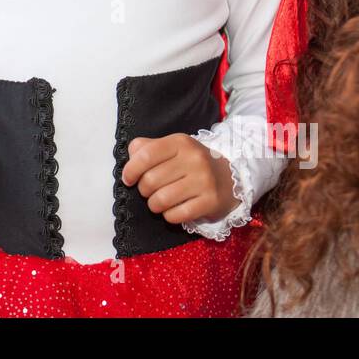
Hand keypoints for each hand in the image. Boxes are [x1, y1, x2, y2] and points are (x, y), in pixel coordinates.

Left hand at [120, 133, 240, 225]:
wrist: (229, 178)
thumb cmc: (191, 163)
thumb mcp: (172, 148)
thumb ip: (147, 148)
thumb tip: (131, 156)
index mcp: (181, 142)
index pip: (146, 155)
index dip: (131, 170)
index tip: (128, 179)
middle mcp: (194, 159)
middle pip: (150, 180)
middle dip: (143, 190)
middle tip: (149, 191)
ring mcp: (204, 181)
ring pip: (161, 200)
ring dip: (154, 205)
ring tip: (158, 202)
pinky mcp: (211, 201)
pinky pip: (176, 215)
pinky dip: (168, 216)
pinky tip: (173, 210)